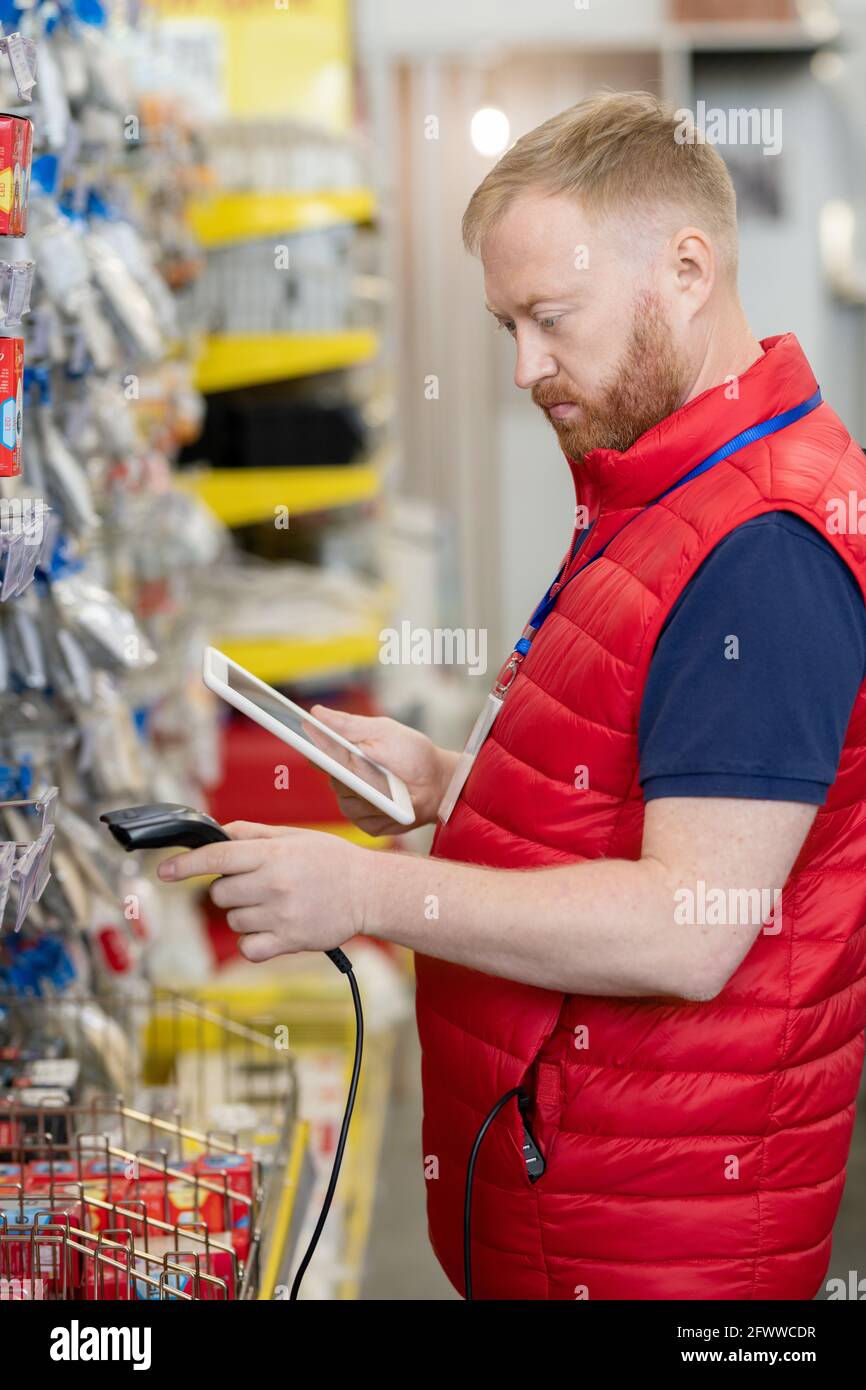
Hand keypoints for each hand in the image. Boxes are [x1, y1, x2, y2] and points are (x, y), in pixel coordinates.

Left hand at [156, 820, 373, 962]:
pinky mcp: (290, 941)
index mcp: (273, 854)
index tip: (164, 872)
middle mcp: (274, 884)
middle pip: (220, 894)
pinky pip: (248, 948)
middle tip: (258, 885)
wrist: (370, 891)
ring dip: (245, 915)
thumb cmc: (331, 860)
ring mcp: (281, 915)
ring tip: (276, 905)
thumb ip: (252, 834)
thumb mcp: (293, 836)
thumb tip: (217, 834)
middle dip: (230, 890)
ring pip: (233, 921)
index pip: (217, 858)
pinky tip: (272, 929)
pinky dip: (253, 942)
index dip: (185, 865)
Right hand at [307, 705, 453, 833]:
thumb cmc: (412, 754)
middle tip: (367, 762)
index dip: (311, 748)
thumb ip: (350, 725)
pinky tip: (394, 803)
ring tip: (391, 784)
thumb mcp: (384, 731)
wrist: (440, 783)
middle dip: (351, 770)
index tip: (308, 741)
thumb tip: (315, 712)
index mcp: (344, 755)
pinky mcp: (368, 824)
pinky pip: (364, 819)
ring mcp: (355, 805)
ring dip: (370, 791)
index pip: (318, 753)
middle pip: (334, 779)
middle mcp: (345, 781)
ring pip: (348, 801)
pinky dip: (380, 809)